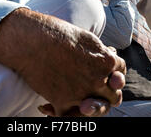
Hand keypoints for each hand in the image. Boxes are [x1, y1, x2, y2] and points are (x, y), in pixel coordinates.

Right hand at [0, 8, 126, 116]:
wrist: (29, 40)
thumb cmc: (56, 33)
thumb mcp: (86, 37)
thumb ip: (101, 52)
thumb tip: (110, 57)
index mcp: (106, 61)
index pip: (120, 72)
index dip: (113, 72)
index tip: (104, 72)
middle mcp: (98, 80)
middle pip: (114, 96)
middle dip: (107, 92)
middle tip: (94, 89)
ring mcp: (81, 94)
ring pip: (96, 110)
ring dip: (91, 108)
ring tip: (81, 104)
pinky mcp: (63, 103)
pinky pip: (69, 117)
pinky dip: (57, 112)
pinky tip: (47, 106)